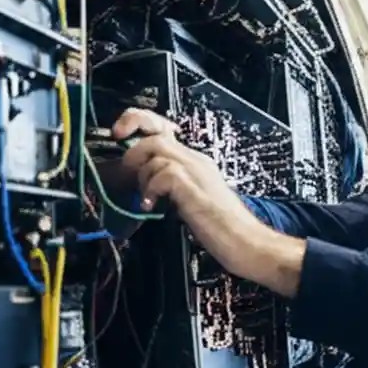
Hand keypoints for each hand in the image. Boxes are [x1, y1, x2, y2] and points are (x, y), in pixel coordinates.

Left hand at [109, 108, 264, 274]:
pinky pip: (164, 172)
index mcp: (195, 162)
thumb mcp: (190, 201)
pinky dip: (151, 189)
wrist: (246, 243)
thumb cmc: (223, 229)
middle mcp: (196, 161)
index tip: (121, 136)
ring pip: (157, 147)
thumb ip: (172, 188)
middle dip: (131, 147)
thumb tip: (146, 186)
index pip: (163, 129)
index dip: (137, 124)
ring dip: (142, 173)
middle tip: (125, 170)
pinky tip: (151, 206)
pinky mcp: (193, 188)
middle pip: (155, 132)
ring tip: (146, 197)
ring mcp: (196, 172)